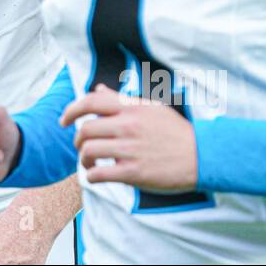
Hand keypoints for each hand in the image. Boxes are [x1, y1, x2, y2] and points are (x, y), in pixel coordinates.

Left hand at [60, 84, 197, 192]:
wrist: (202, 155)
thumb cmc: (176, 131)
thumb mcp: (150, 107)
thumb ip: (121, 99)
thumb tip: (98, 88)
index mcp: (131, 107)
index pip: (90, 101)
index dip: (70, 110)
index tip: (63, 120)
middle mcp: (127, 126)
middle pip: (85, 129)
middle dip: (77, 140)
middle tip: (81, 146)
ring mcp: (130, 149)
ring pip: (88, 151)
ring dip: (83, 159)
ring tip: (89, 163)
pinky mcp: (134, 173)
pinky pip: (99, 174)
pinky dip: (91, 176)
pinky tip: (96, 176)